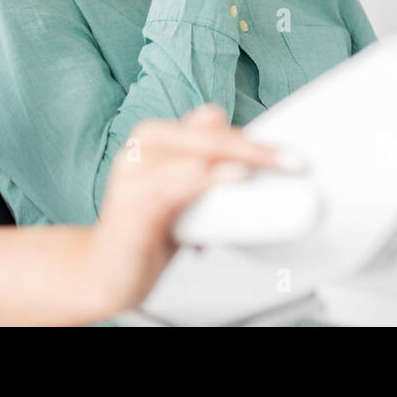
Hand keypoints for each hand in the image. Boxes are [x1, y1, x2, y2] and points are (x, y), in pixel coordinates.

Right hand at [84, 105, 279, 315]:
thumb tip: (245, 156)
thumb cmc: (143, 232)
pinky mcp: (132, 206)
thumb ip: (207, 171)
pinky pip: (176, 184)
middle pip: (208, 135)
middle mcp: (142, 150)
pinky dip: (208, 178)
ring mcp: (134, 175)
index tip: (288, 152)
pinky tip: (234, 177)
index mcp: (155, 140)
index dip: (252, 136)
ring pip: (196, 153)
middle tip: (293, 161)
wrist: (103, 273)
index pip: (211, 124)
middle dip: (255, 146)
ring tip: (273, 165)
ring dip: (240, 156)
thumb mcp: (183, 195)